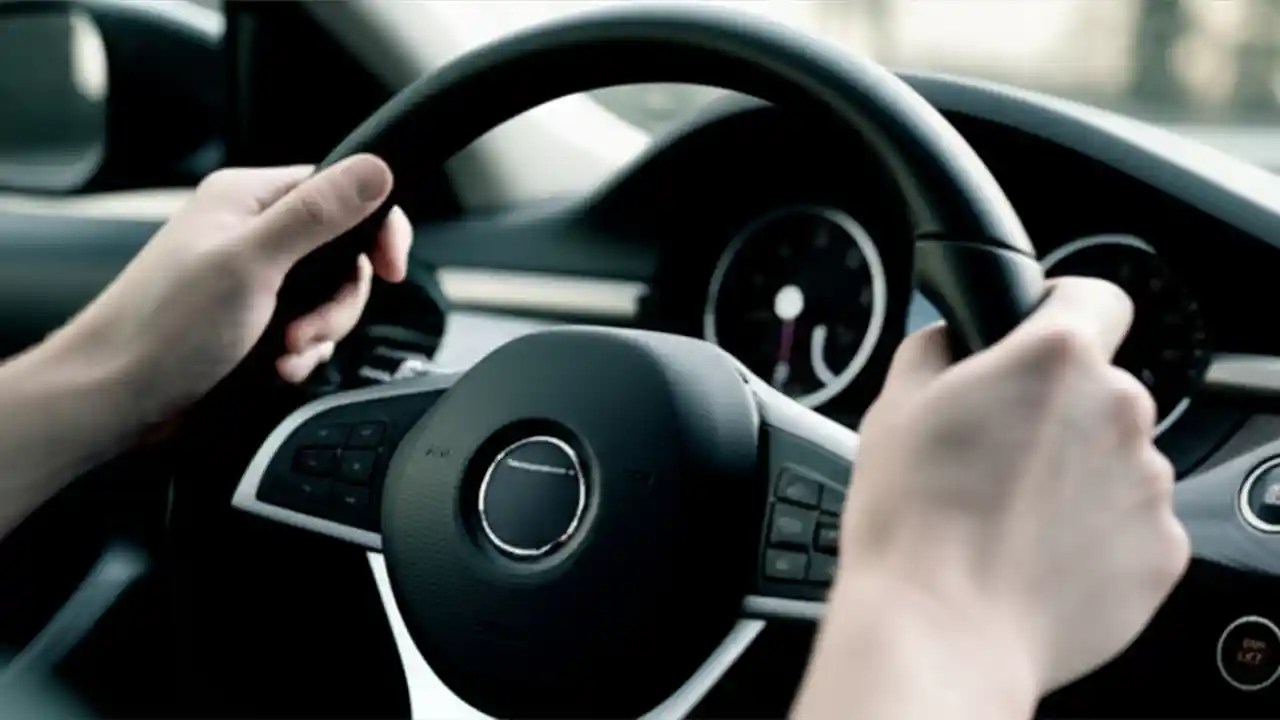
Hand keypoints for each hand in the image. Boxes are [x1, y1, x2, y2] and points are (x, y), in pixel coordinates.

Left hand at [63, 154, 409, 423]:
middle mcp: (253, 233)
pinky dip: (303, 355)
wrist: (115, 398)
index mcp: (249, 199)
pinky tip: (278, 368)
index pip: (341, 191)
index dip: (376, 227)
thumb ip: (318, 215)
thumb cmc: (161, 329)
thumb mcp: (250, 263)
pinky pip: (308, 331)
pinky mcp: (254, 321)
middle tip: (308, 328)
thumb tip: (376, 169)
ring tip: (285, 354)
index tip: (390, 266)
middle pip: (344, 255)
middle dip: (338, 302)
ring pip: (330, 299)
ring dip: (320, 334)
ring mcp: (255, 279)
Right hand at [796, 278, 1188, 716]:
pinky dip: (1094, 533)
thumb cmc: (913, 522)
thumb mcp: (894, 405)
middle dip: (1057, 412)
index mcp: (1056, 359)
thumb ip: (936, 349)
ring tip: (1010, 516)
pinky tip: (1035, 554)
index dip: (1062, 313)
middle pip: (1101, 389)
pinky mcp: (1162, 550)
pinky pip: (1131, 523)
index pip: (1097, 296)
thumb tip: (951, 339)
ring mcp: (1148, 484)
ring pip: (1116, 458)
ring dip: (1076, 474)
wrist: (942, 631)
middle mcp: (1119, 410)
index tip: (1038, 341)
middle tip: (996, 453)